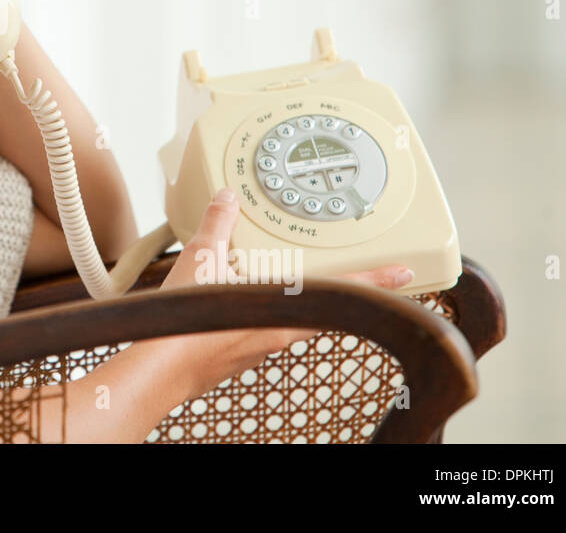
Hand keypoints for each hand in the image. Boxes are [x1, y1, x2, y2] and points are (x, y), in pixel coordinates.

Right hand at [159, 188, 414, 396]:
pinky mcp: (239, 356)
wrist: (160, 366)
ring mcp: (260, 347)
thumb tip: (227, 200)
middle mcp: (280, 332)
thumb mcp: (202, 258)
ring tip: (286, 282)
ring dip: (295, 302)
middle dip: (338, 289)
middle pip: (323, 308)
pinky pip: (263, 330)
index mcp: (281, 307)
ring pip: (293, 321)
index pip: (343, 291)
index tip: (404, 274)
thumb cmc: (186, 322)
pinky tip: (241, 303)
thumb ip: (218, 225)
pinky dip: (261, 313)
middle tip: (357, 275)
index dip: (377, 280)